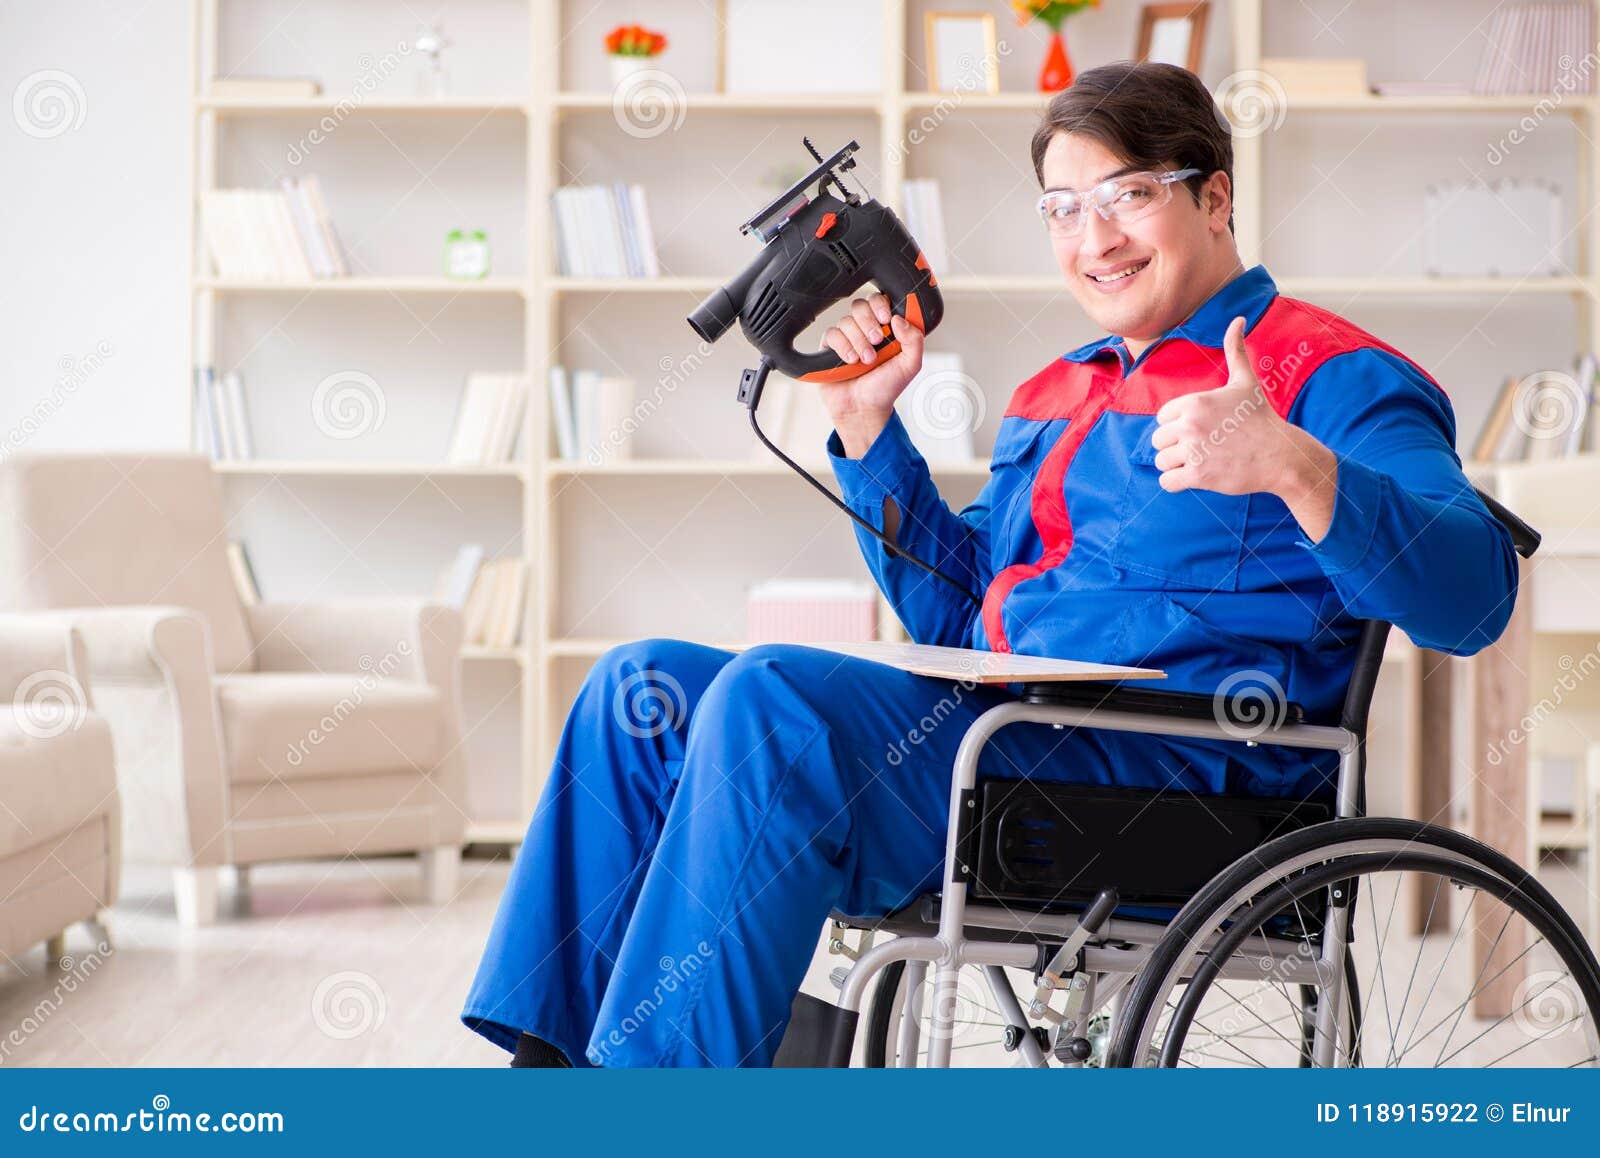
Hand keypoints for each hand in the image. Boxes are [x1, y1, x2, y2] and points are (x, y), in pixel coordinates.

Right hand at [816, 292, 924, 454]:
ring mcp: (847, 337)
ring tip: (865, 360)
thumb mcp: (910, 365)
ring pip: (846, 321)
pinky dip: (843, 346)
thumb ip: (914, 340)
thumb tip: (900, 319)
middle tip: (877, 341)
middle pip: (860, 305)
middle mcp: (865, 329)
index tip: (886, 318)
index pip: (880, 301)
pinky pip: (832, 334)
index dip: (881, 304)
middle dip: (869, 322)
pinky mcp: (830, 347)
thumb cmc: (885, 388)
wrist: (863, 408)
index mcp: (885, 329)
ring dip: (858, 340)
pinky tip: (851, 361)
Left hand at [1150, 314, 1332, 500]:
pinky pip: (1167, 482)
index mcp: (1195, 401)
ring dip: (1176, 466)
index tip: (1202, 429)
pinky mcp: (1199, 475)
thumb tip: (1239, 318)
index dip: (1178, 425)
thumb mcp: (1246, 381)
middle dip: (1176, 446)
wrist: (1281, 455)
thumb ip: (1236, 350)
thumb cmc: (1261, 419)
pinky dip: (1176, 483)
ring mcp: (1194, 450)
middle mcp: (1191, 424)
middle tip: (1202, 448)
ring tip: (1199, 462)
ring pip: (1160, 462)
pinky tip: (1195, 477)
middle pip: (1158, 440)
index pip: (1162, 417)